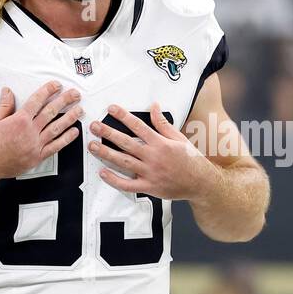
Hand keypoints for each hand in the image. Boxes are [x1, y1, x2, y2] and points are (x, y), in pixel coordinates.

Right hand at [0, 82, 82, 181]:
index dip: (48, 91)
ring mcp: (35, 145)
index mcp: (19, 120)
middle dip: (65, 101)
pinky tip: (73, 132)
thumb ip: (4, 105)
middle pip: (51, 112)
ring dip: (70, 118)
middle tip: (74, 94)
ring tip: (79, 110)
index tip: (56, 86)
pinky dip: (66, 139)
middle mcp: (30, 131)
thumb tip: (8, 92)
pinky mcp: (37, 156)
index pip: (37, 101)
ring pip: (57, 128)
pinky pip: (55, 147)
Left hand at [88, 102, 215, 200]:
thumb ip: (163, 123)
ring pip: (123, 162)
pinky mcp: (148, 187)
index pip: (138, 126)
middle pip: (126, 142)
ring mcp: (149, 173)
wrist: (200, 182)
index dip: (123, 116)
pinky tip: (103, 172)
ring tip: (92, 145)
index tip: (111, 109)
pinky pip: (127, 184)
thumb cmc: (190, 160)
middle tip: (94, 125)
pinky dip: (114, 180)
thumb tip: (154, 106)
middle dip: (108, 132)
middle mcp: (153, 157)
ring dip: (105, 153)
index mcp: (160, 143)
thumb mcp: (178, 137)